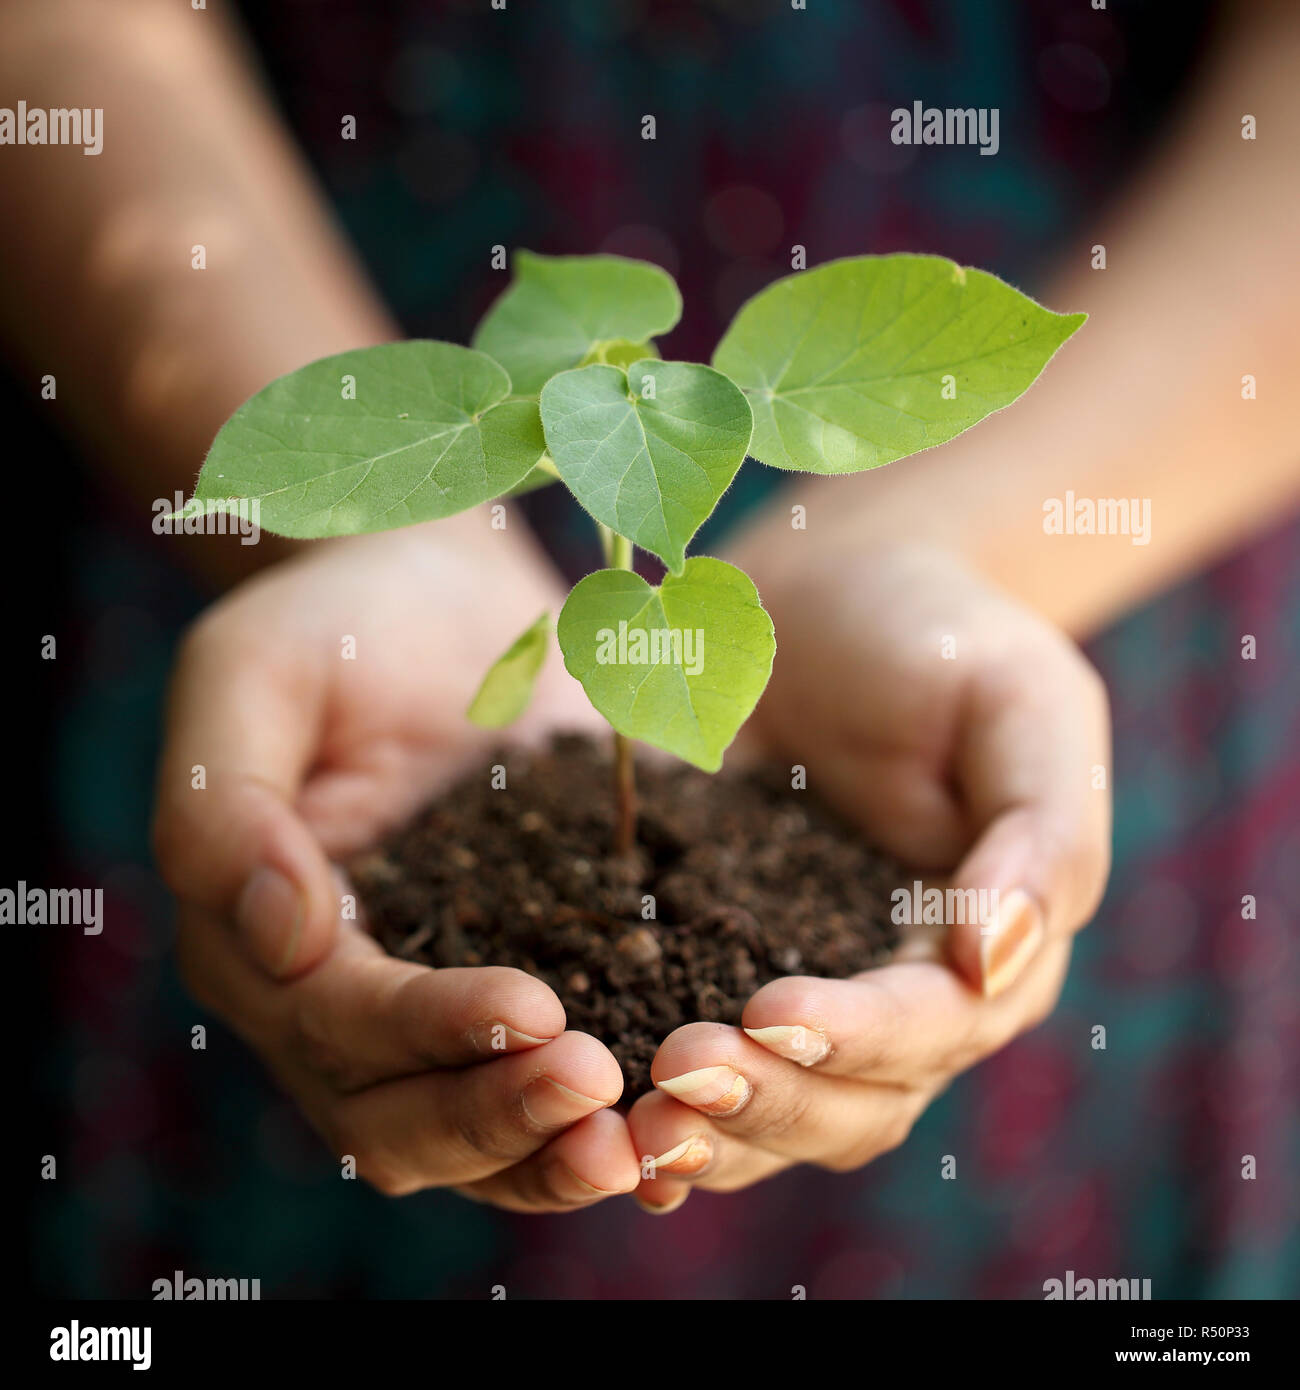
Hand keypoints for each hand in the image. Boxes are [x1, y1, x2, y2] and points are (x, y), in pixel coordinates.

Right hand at [153, 519, 640, 1210]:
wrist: (446, 597)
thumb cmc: (337, 624)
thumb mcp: (251, 678)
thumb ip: (227, 807)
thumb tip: (280, 939)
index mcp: (262, 942)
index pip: (337, 1022)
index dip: (428, 1028)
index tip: (533, 1008)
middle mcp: (346, 1002)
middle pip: (401, 1118)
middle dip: (498, 1116)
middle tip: (602, 1090)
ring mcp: (442, 1004)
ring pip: (478, 1134)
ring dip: (554, 1151)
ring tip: (645, 1139)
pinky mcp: (535, 980)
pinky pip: (554, 1081)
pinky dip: (607, 1117)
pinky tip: (683, 1118)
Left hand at [628, 542, 1110, 1210]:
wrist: (834, 598)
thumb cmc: (946, 641)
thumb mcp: (1024, 708)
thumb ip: (1037, 837)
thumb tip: (993, 964)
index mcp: (988, 953)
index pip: (933, 1029)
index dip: (858, 1035)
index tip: (771, 1011)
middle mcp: (900, 999)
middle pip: (850, 1104)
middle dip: (767, 1100)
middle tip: (675, 1069)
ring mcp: (806, 990)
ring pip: (770, 1111)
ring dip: (705, 1130)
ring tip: (626, 1119)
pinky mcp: (716, 963)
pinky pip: (691, 1053)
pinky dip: (652, 1098)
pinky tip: (591, 1108)